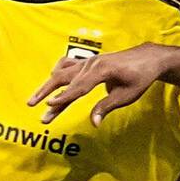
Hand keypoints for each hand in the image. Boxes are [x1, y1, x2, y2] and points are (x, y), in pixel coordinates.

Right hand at [27, 43, 172, 125]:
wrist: (148, 58)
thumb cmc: (139, 77)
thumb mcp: (126, 95)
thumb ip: (106, 107)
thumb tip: (93, 123)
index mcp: (102, 71)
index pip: (78, 87)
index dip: (63, 97)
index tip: (48, 106)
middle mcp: (92, 64)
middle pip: (64, 78)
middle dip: (46, 92)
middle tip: (31, 105)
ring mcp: (89, 61)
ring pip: (63, 72)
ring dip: (47, 85)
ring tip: (35, 99)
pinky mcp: (89, 62)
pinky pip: (68, 65)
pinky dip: (57, 73)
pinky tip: (51, 81)